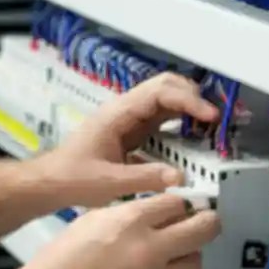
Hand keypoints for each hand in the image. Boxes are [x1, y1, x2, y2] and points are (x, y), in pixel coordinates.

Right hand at [12, 194, 221, 268]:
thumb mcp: (92, 220)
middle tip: (206, 223)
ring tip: (173, 256)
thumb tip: (155, 212)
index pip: (177, 201)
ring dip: (187, 256)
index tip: (185, 206)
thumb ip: (127, 214)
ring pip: (194, 263)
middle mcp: (150, 247)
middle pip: (203, 229)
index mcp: (130, 219)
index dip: (182, 203)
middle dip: (208, 222)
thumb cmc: (60, 259)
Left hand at [30, 72, 219, 206]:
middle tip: (218, 117)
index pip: (160, 92)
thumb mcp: (108, 182)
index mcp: (118, 113)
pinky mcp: (133, 130)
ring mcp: (130, 118)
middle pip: (166, 86)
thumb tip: (180, 178)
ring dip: (191, 105)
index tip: (209, 117)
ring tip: (213, 123)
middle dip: (194, 96)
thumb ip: (144, 178)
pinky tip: (196, 134)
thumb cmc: (72, 178)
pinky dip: (182, 119)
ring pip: (166, 98)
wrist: (51, 182)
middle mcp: (125, 109)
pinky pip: (163, 116)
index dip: (188, 100)